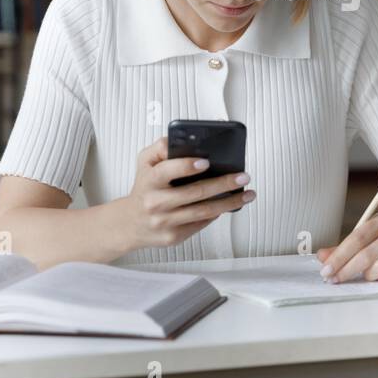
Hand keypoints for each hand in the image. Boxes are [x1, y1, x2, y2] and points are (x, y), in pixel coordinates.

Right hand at [119, 137, 254, 250]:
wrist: (130, 223)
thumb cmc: (144, 187)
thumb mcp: (145, 162)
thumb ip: (160, 147)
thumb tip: (179, 141)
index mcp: (150, 180)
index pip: (168, 171)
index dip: (187, 166)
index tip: (206, 161)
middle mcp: (156, 202)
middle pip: (195, 193)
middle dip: (223, 184)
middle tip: (242, 176)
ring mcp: (165, 222)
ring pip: (203, 212)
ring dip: (229, 202)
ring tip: (247, 194)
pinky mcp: (174, 236)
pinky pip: (201, 223)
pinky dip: (217, 213)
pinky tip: (230, 204)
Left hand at [316, 210, 377, 283]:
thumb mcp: (373, 238)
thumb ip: (347, 248)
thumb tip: (322, 256)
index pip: (357, 237)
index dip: (340, 254)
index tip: (326, 269)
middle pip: (367, 253)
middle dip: (347, 269)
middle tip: (334, 280)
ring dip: (369, 276)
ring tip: (367, 277)